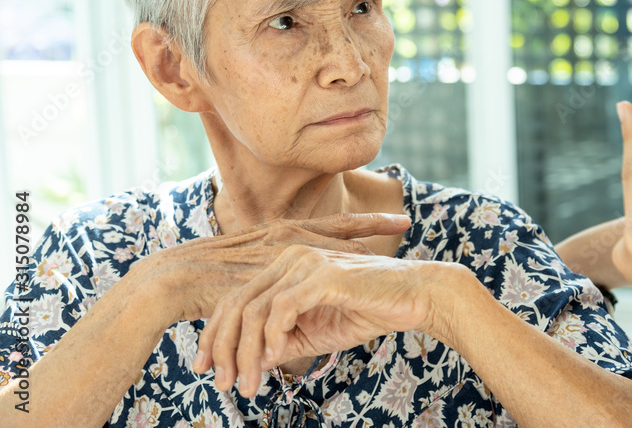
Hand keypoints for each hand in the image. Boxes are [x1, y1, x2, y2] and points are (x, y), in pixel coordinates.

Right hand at [132, 212, 411, 328]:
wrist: (175, 279)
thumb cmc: (212, 272)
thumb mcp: (253, 261)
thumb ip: (281, 266)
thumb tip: (304, 277)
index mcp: (285, 232)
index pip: (335, 225)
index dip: (367, 224)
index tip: (399, 220)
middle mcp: (285, 236)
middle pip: (338, 228)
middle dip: (373, 226)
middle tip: (407, 220)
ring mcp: (275, 251)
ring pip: (325, 247)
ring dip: (356, 247)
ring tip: (388, 245)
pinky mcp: (263, 269)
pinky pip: (301, 272)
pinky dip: (324, 273)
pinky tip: (343, 276)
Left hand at [192, 247, 457, 397]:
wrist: (414, 297)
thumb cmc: (369, 310)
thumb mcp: (316, 333)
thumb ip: (282, 343)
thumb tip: (249, 365)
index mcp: (284, 266)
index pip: (235, 300)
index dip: (217, 337)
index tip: (208, 371)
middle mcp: (289, 257)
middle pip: (236, 304)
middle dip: (223, 349)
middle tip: (223, 384)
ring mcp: (305, 263)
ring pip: (255, 311)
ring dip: (246, 353)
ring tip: (249, 384)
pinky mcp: (322, 276)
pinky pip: (282, 309)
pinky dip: (273, 338)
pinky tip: (276, 359)